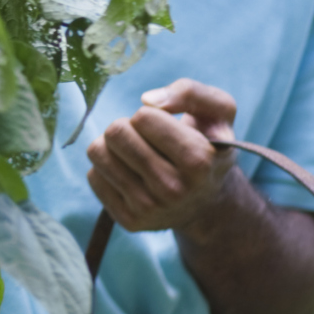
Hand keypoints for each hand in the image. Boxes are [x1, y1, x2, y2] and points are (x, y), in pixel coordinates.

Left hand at [85, 79, 238, 232]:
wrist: (208, 201)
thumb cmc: (208, 145)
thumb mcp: (219, 112)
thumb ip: (191, 92)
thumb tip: (148, 100)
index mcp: (197, 160)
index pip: (143, 117)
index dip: (149, 115)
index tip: (163, 127)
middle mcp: (174, 190)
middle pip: (115, 133)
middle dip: (127, 127)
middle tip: (145, 139)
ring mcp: (150, 209)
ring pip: (97, 153)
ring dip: (112, 146)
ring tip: (135, 153)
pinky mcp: (129, 221)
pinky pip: (93, 176)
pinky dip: (107, 169)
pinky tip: (130, 175)